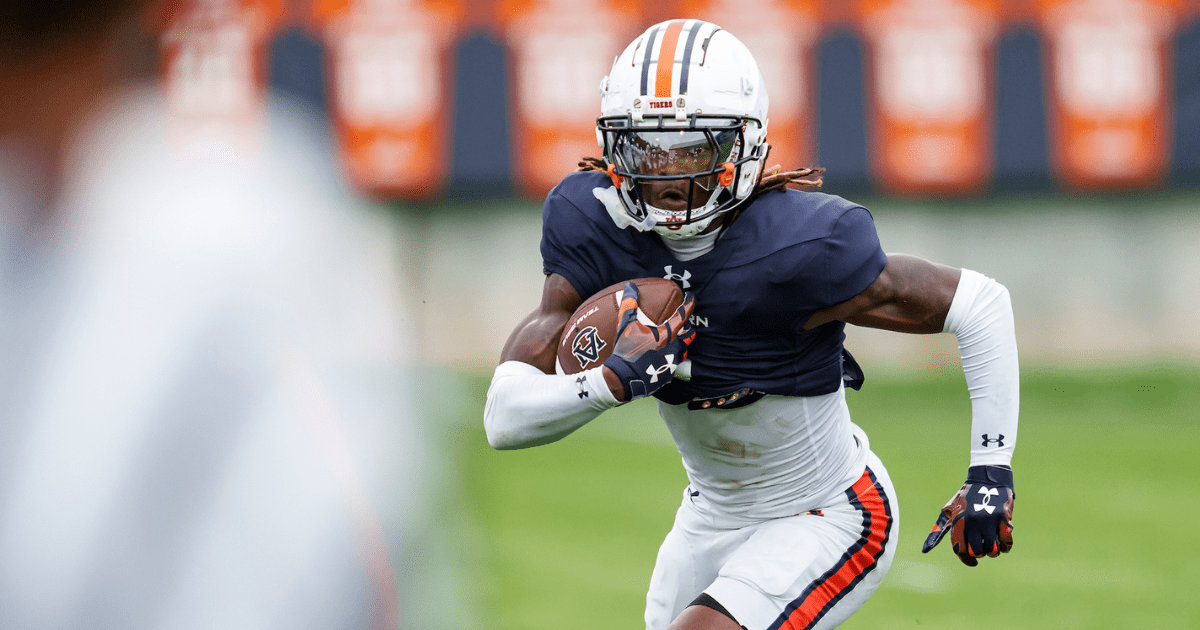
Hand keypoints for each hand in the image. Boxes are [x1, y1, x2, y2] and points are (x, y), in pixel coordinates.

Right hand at [603, 282, 694, 401]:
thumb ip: (630, 303)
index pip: (683, 316)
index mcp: (666, 334)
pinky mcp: (668, 375)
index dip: (689, 304)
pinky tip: (664, 356)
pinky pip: (675, 364)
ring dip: (681, 343)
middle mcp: (673, 348)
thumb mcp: (625, 325)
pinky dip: (672, 358)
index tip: (691, 297)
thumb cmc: (625, 350)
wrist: (622, 378)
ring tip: (675, 340)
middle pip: (689, 335)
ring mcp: (672, 363)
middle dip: (688, 328)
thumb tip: (630, 286)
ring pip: (684, 350)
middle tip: (683, 323)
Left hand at [922, 465, 1014, 566]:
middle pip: (977, 551)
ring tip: (993, 547)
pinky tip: (1002, 542)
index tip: (973, 562)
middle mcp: (972, 522)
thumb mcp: (949, 512)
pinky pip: (1006, 542)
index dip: (967, 559)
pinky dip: (1005, 545)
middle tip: (982, 548)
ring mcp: (988, 520)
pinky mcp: (1003, 519)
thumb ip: (938, 532)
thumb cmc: (965, 499)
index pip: (960, 550)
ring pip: (992, 550)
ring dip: (993, 551)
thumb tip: (924, 551)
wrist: (986, 480)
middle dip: (980, 553)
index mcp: (957, 521)